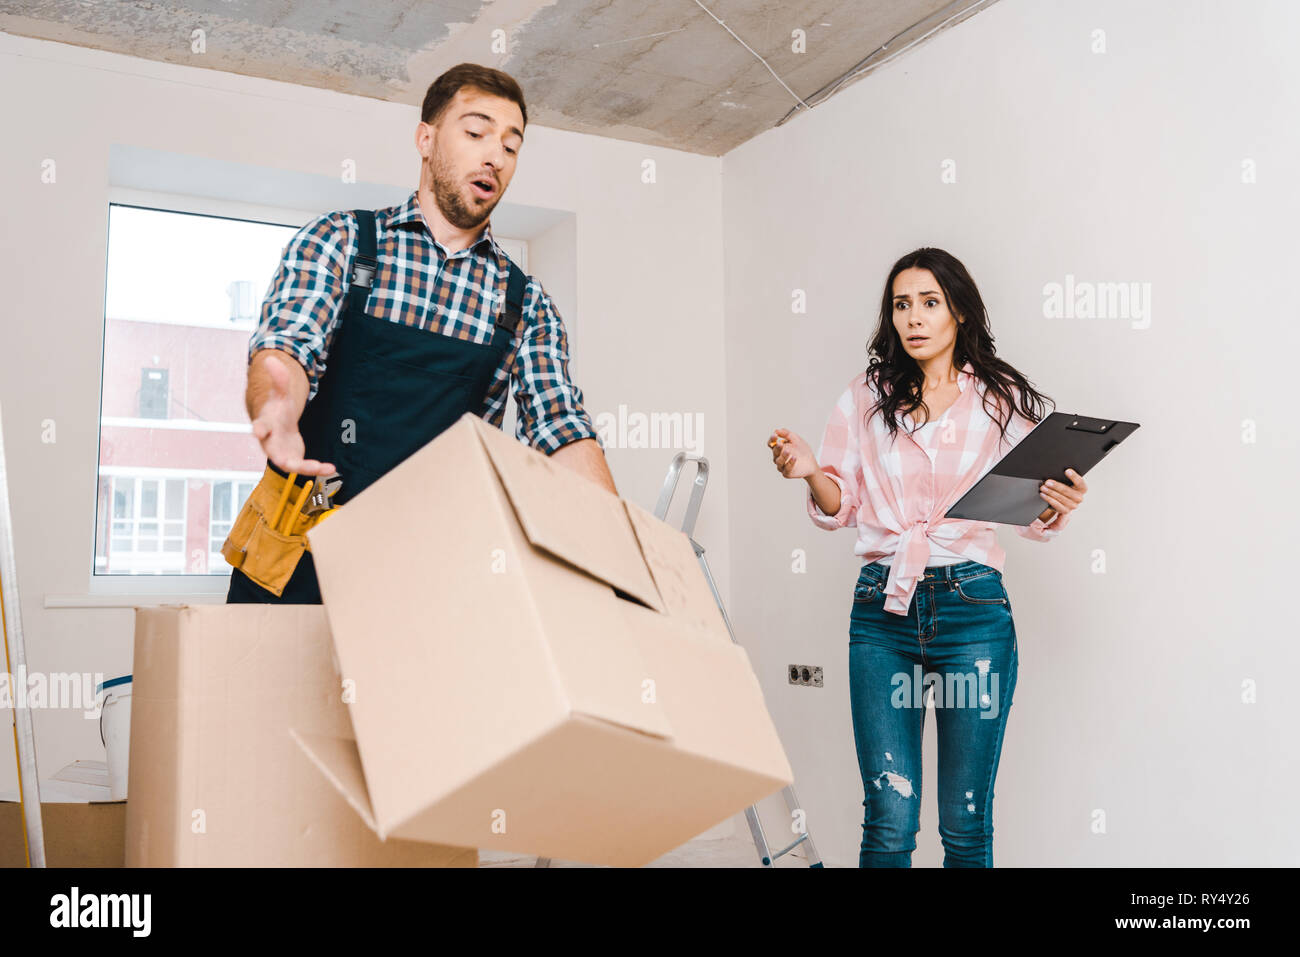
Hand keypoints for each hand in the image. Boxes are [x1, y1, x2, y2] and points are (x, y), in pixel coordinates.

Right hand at [250, 355, 335, 476]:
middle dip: (279, 457)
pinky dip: (317, 469)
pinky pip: (304, 468)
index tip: (258, 431)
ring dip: (305, 467)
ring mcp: (281, 454)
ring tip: (322, 467)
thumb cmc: (278, 410)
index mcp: (265, 425)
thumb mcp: (281, 395)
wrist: (280, 426)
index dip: (258, 429)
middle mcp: (270, 443)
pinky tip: (331, 468)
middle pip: (272, 452)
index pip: (259, 426)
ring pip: (289, 465)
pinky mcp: (293, 461)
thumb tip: (271, 359)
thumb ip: (279, 380)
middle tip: (288, 463)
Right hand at [767, 428, 816, 479]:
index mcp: (779, 448)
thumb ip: (787, 434)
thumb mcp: (796, 440)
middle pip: (774, 452)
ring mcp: (782, 466)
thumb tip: (777, 430)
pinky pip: (786, 468)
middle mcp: (778, 457)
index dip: (772, 440)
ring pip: (779, 461)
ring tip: (788, 451)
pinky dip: (790, 463)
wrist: (811, 463)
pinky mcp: (787, 473)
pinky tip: (794, 458)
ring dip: (783, 456)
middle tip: (780, 443)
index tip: (775, 435)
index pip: (771, 444)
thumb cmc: (802, 451)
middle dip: (777, 448)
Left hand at [1037, 467, 1086, 522]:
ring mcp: (1073, 506)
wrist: (1060, 500)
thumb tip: (1056, 471)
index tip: (1067, 471)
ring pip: (1062, 498)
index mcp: (1082, 489)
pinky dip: (1049, 499)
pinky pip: (1057, 505)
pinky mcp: (1066, 511)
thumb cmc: (1063, 488)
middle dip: (1057, 486)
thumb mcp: (1066, 482)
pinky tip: (1043, 495)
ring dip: (1051, 493)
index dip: (1074, 477)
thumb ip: (1064, 477)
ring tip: (1043, 488)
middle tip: (1047, 482)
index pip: (1080, 482)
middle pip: (1068, 491)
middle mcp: (1079, 498)